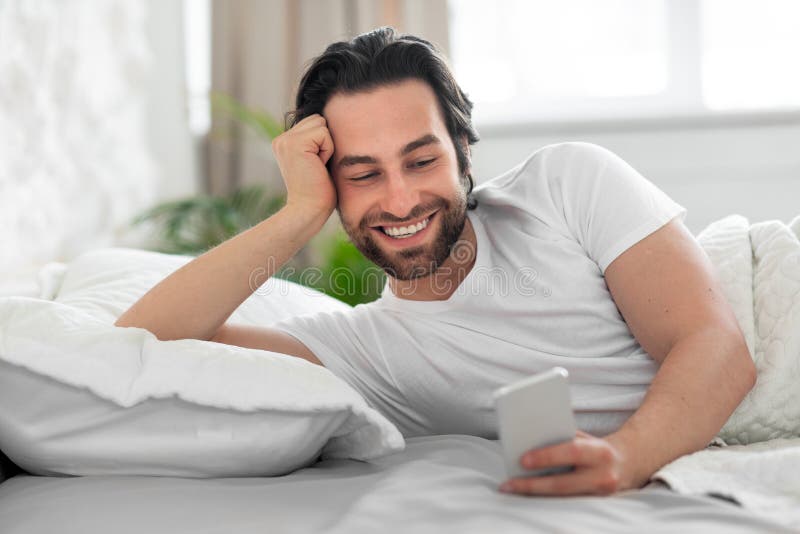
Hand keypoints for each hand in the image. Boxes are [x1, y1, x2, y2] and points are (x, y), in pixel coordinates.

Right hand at [272, 113, 337, 220]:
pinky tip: (318, 166)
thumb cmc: (318, 191)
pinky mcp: (295, 143)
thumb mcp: (315, 161)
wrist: (308, 210)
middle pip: (318, 119)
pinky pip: (324, 133)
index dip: (323, 143)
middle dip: (325, 141)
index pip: (314, 122)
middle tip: (317, 165)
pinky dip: (328, 150)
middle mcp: (281, 139)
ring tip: (317, 165)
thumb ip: (315, 142)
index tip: (315, 165)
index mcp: (285, 142)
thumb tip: (332, 122)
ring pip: (321, 123)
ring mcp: (286, 140)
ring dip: (327, 145)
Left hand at [498, 430, 641, 495]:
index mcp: (600, 452)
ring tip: (512, 489)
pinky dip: (545, 499)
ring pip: (562, 498)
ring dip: (534, 494)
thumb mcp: (586, 438)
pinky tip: (528, 494)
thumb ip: (564, 439)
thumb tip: (532, 439)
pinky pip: (566, 503)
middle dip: (533, 485)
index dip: (547, 456)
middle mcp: (603, 477)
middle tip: (509, 484)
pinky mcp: (595, 506)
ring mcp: (600, 496)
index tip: (523, 459)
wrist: (628, 465)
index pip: (571, 452)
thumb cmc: (597, 448)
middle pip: (563, 484)